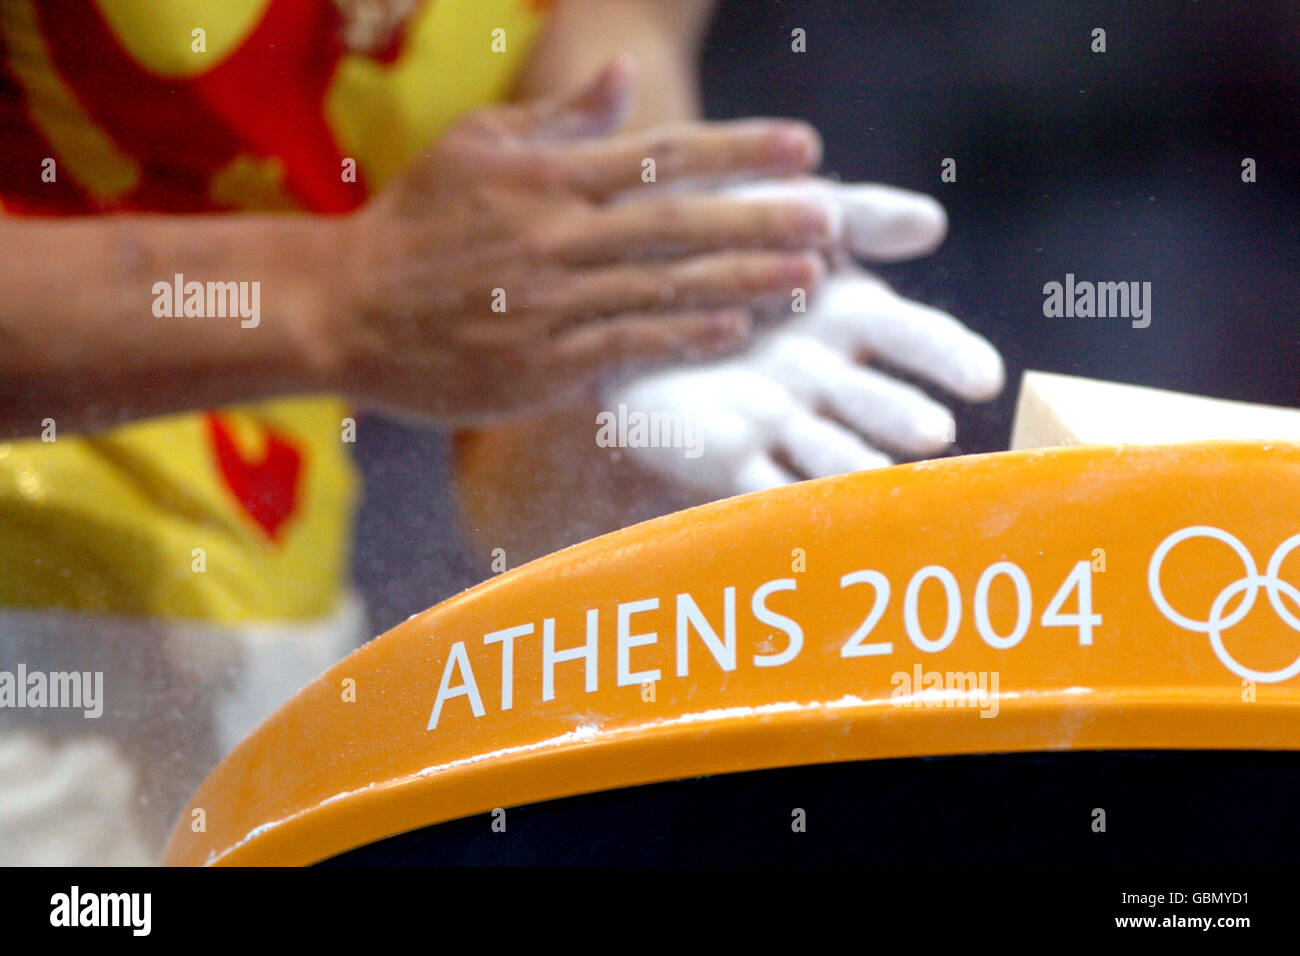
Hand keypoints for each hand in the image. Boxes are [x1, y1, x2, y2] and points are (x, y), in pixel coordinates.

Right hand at [323, 60, 837, 424]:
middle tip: (832, 215)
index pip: (660, 156)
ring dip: (742, 280)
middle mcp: (555, 236)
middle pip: (677, 223)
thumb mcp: (477, 147)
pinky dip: (681, 339)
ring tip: (810, 277)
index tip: (804, 148)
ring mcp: (548, 303)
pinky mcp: (539, 364)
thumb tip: (627, 76)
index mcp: (545, 177)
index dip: (737, 151)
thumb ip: (560, 118)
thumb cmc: (415, 223)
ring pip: (663, 288)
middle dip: (761, 216)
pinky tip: (735, 331)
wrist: (345, 309)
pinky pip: (624, 348)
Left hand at [605, 179, 1003, 496]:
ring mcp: (780, 420)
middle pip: (875, 402)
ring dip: (851, 465)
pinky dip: (779, 499)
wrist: (625, 283)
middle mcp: (827, 378)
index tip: (985, 378)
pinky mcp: (728, 455)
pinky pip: (758, 482)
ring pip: (826, 449)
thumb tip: (932, 220)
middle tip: (933, 433)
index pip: (917, 339)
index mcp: (853, 318)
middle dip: (901, 418)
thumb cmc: (725, 240)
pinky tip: (796, 510)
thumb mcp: (789, 209)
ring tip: (875, 476)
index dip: (949, 357)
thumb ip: (859, 215)